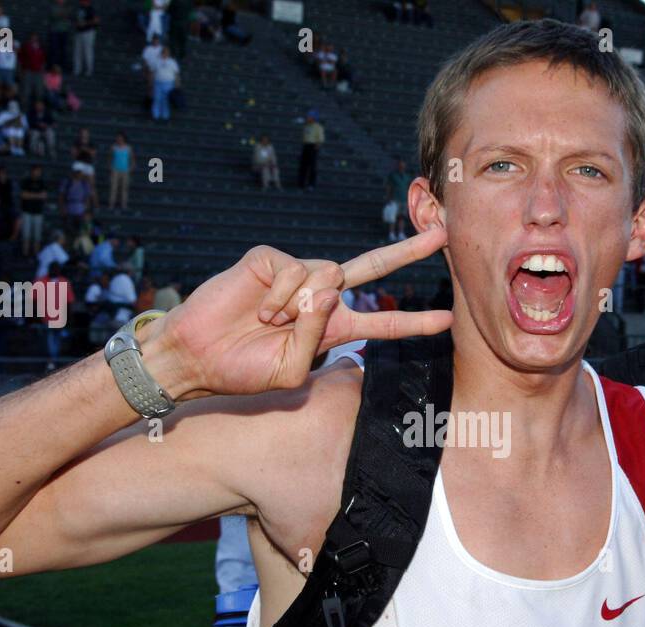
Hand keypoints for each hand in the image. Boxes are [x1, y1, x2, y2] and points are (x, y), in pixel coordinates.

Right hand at [152, 227, 451, 398]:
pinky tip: (261, 309)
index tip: (447, 320)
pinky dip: (282, 295)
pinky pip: (297, 270)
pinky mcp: (272, 258)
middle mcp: (321, 296)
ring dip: (301, 307)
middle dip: (408, 251)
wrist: (197, 354)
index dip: (413, 322)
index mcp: (333, 328)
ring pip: (329, 275)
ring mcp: (298, 274)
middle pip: (374, 267)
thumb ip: (317, 339)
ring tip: (270, 324)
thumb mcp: (291, 373)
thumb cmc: (243, 370)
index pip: (382, 322)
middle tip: (443, 234)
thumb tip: (330, 290)